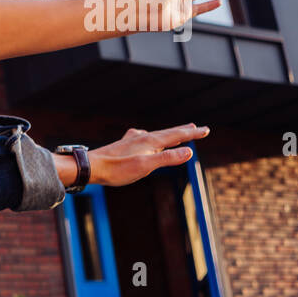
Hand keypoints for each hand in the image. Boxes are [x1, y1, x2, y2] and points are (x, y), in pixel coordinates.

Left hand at [82, 123, 210, 186]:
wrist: (91, 166)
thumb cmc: (117, 169)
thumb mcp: (146, 166)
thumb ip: (167, 158)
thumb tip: (189, 151)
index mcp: (150, 141)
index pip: (177, 135)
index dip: (192, 133)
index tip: (206, 130)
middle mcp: (142, 137)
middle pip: (168, 132)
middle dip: (184, 130)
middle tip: (197, 127)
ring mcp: (132, 140)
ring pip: (156, 135)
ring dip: (170, 134)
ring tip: (178, 132)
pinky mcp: (124, 145)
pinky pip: (145, 138)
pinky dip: (154, 137)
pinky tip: (145, 137)